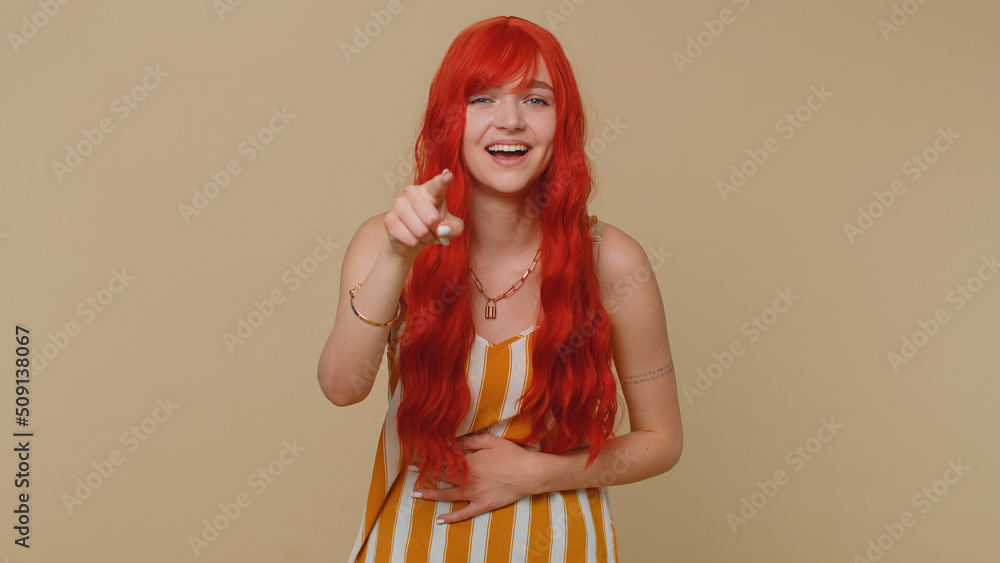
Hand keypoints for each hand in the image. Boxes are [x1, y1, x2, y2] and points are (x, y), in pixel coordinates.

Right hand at [384, 169, 464, 260]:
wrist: (411, 240)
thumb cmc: (434, 227)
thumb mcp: (452, 227)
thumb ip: (455, 227)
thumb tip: (442, 230)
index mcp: (430, 190)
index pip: (437, 184)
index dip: (443, 181)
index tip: (448, 175)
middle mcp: (413, 192)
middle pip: (431, 218)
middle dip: (436, 231)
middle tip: (434, 231)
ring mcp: (399, 204)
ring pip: (420, 231)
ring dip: (427, 238)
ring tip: (425, 235)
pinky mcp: (389, 219)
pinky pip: (410, 239)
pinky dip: (416, 243)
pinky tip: (413, 238)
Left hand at [408, 432, 540, 523]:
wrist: (529, 473)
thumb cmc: (511, 454)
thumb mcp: (489, 441)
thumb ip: (468, 441)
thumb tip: (451, 441)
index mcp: (468, 463)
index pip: (443, 462)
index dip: (428, 461)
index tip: (415, 459)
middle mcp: (468, 480)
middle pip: (442, 478)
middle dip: (424, 475)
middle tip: (409, 474)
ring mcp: (474, 494)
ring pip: (448, 496)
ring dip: (431, 496)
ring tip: (416, 496)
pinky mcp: (483, 505)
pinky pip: (464, 514)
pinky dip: (451, 518)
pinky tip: (440, 521)